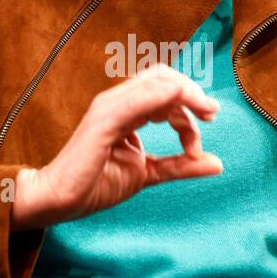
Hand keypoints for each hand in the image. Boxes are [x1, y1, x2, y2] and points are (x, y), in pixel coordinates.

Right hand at [10, 63, 222, 228]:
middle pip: (165, 77)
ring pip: (157, 82)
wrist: (59, 199)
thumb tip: (217, 163)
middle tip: (211, 116)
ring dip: (187, 98)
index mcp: (128, 110)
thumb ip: (180, 165)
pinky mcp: (104, 119)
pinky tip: (181, 118)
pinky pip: (139, 100)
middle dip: (194, 93)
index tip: (207, 124)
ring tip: (200, 125)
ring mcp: (110, 107)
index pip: (166, 89)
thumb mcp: (149, 173)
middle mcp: (119, 102)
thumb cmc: (96, 184)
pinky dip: (165, 100)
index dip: (192, 102)